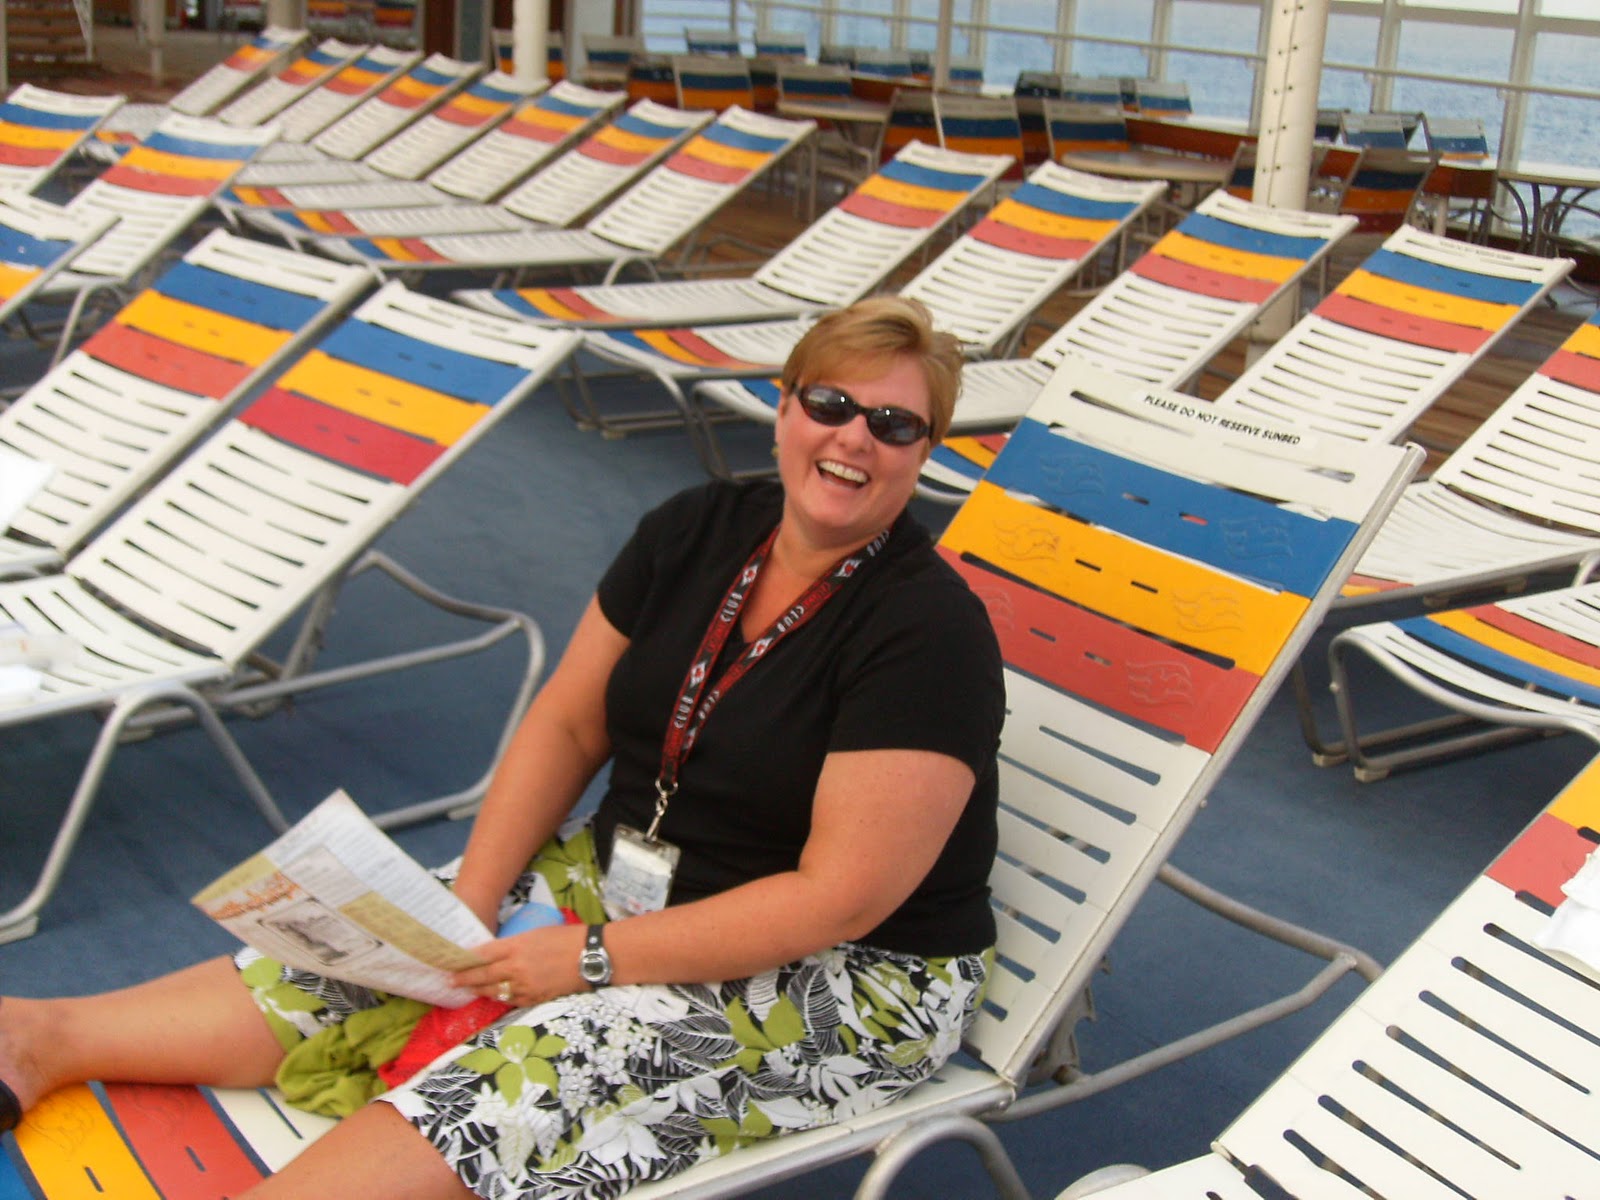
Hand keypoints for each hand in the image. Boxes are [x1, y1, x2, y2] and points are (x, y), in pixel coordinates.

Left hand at [453, 922, 587, 1007]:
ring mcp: (524, 986)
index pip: (482, 954)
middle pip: (482, 976)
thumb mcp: (536, 933)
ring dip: (479, 991)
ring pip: (494, 992)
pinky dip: (500, 998)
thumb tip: (496, 953)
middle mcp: (516, 967)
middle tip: (450, 982)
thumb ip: (514, 944)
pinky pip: (510, 1001)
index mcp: (516, 946)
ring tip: (468, 990)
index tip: (452, 963)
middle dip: (464, 979)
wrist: (591, 956)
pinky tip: (494, 996)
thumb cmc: (566, 938)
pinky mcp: (534, 998)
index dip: (465, 960)